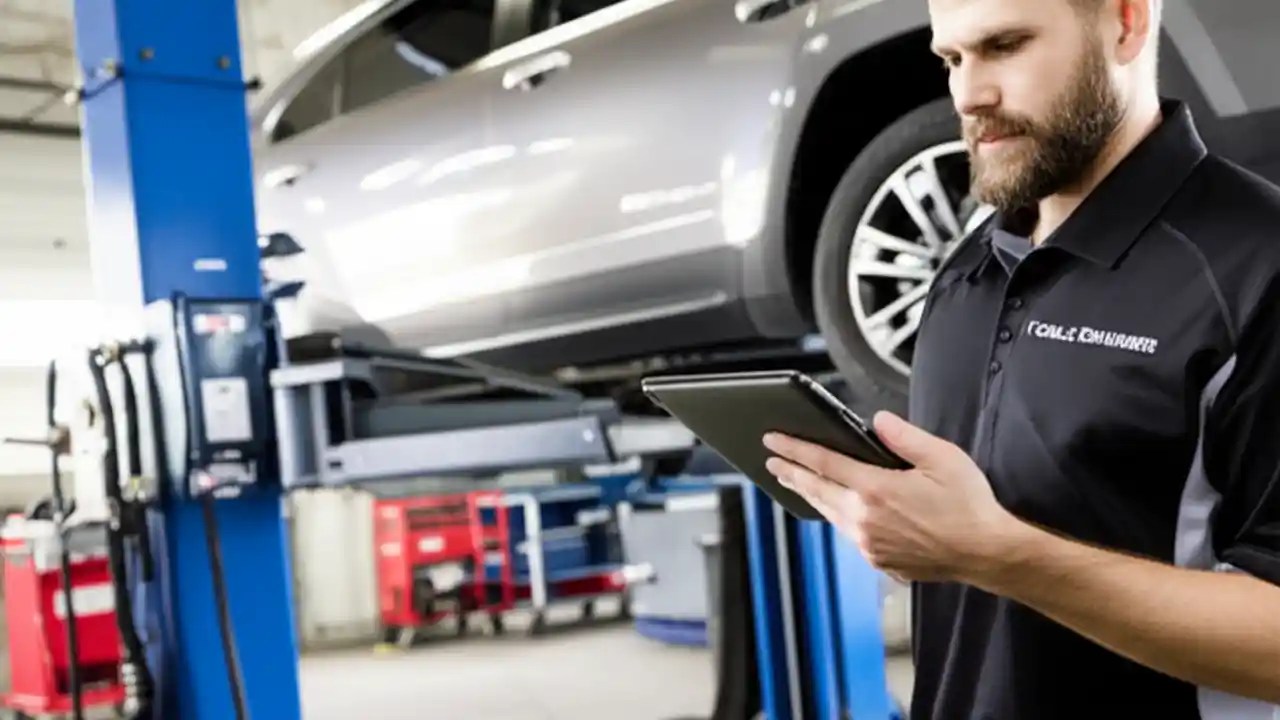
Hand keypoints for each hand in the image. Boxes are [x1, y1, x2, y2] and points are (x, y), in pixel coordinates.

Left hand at [762, 410, 1023, 584]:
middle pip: (816, 490)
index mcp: (876, 490)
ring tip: (797, 482)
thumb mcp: (942, 457)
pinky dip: (836, 516)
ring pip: (829, 513)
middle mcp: (865, 519)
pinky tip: (836, 509)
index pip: (823, 463)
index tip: (772, 441)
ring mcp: (869, 543)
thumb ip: (904, 436)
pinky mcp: (878, 559)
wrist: (985, 553)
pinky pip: (848, 533)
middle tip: (772, 462)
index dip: (794, 449)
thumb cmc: (969, 506)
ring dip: (811, 495)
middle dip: (791, 473)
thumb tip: (877, 421)